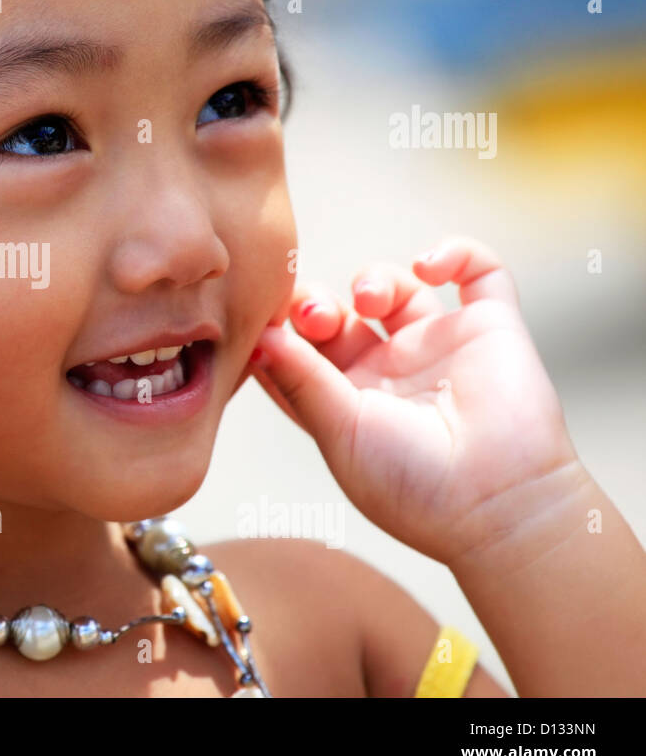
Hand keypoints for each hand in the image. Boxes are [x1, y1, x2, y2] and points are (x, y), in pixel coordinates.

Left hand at [247, 235, 583, 566]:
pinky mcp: (489, 328)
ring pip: (395, 289)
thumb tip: (258, 338)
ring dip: (373, 278)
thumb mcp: (338, 430)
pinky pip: (479, 271)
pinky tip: (429, 265)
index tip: (266, 324)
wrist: (497, 503)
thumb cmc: (411, 484)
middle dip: (315, 303)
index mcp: (344, 401)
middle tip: (315, 315)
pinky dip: (455, 252)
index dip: (278, 330)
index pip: (298, 352)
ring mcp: (437, 347)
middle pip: (338, 315)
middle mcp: (387, 371)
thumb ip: (301, 379)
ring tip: (370, 298)